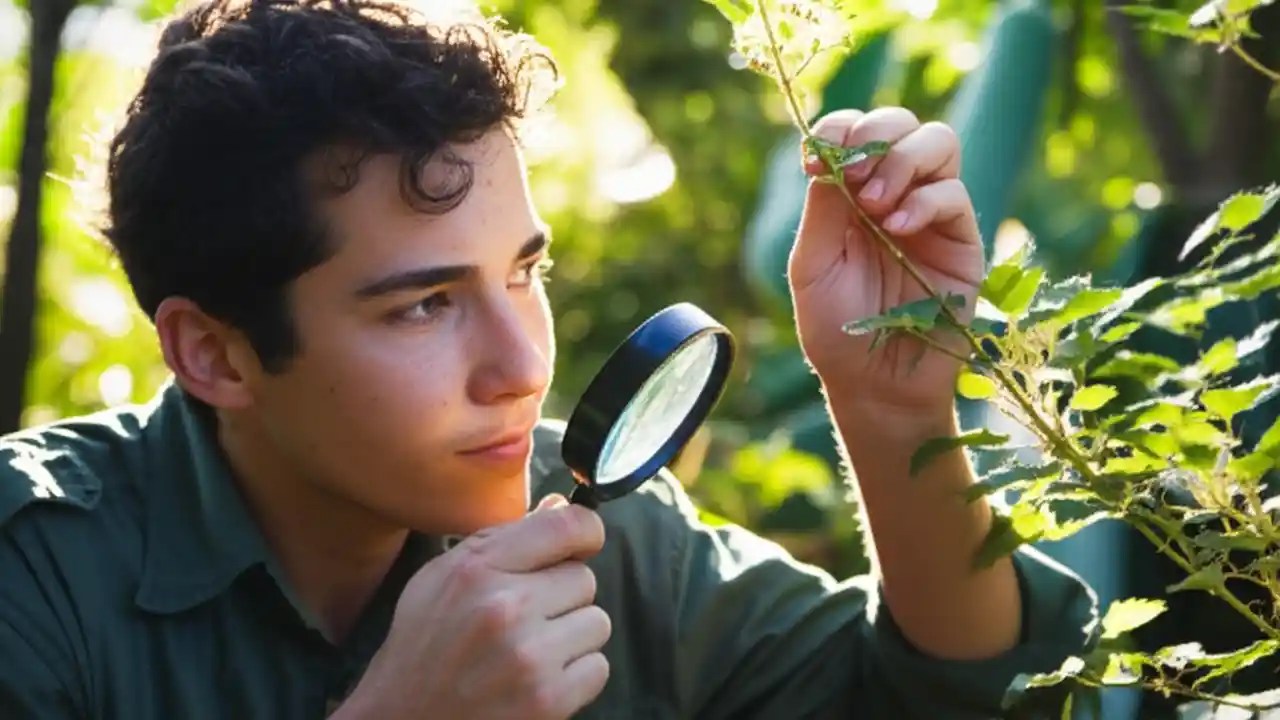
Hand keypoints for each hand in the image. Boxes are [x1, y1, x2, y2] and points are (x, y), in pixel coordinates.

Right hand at [338, 495, 610, 719]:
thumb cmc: (423, 646)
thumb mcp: (443, 577)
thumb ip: (504, 540)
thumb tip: (560, 506)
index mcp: (477, 569)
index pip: (566, 526)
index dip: (586, 531)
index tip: (583, 543)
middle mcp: (506, 607)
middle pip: (584, 578)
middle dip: (563, 596)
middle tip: (530, 617)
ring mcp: (530, 656)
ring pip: (597, 622)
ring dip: (573, 636)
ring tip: (533, 649)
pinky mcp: (548, 699)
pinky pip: (598, 667)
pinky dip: (576, 675)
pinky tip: (539, 678)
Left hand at [789, 108, 982, 416]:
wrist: (874, 384)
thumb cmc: (836, 330)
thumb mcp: (813, 265)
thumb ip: (823, 208)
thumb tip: (828, 154)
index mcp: (852, 194)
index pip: (854, 132)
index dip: (838, 128)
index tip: (813, 158)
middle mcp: (895, 193)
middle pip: (900, 122)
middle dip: (874, 136)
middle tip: (852, 177)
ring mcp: (931, 213)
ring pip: (938, 143)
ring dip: (902, 160)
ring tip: (875, 206)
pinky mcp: (962, 239)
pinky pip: (955, 194)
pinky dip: (924, 200)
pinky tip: (897, 228)